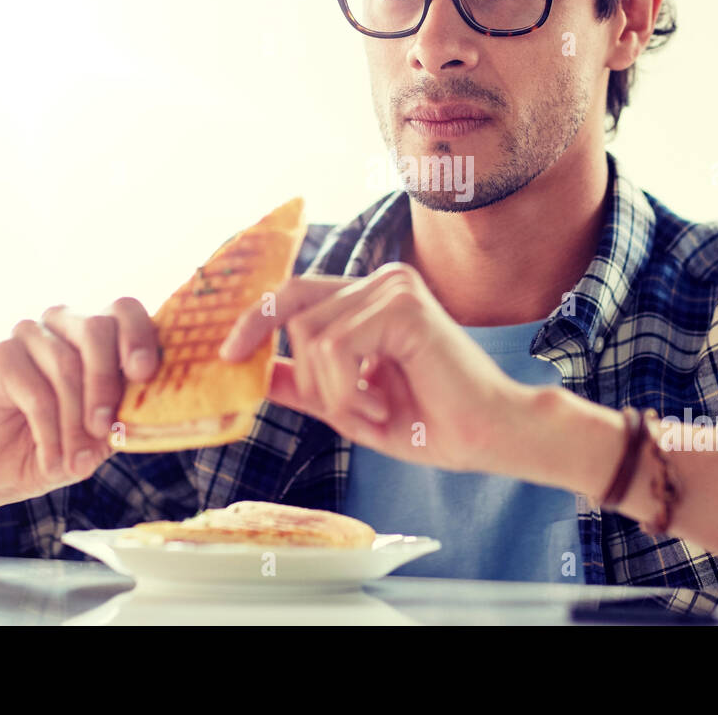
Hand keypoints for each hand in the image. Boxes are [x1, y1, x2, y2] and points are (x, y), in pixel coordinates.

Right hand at [0, 297, 160, 506]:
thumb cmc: (62, 445)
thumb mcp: (104, 434)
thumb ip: (128, 412)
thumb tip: (155, 406)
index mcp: (102, 332)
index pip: (125, 311)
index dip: (138, 336)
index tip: (143, 373)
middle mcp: (67, 323)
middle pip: (96, 329)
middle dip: (105, 385)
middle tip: (104, 430)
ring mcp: (31, 334)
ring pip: (66, 365)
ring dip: (75, 423)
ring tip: (78, 462)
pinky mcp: (0, 354)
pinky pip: (37, 392)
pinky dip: (50, 433)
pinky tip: (52, 461)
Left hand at [219, 262, 527, 473]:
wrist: (490, 436)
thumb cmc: (432, 422)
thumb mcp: (350, 404)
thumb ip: (304, 384)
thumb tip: (254, 370)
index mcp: (371, 297)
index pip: (295, 293)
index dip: (255, 319)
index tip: (226, 355)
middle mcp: (382, 280)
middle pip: (295, 313)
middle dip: (303, 375)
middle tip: (345, 412)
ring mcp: (393, 288)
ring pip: (312, 336)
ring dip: (331, 393)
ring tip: (373, 413)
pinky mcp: (403, 306)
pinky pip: (336, 347)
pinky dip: (346, 390)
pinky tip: (379, 408)